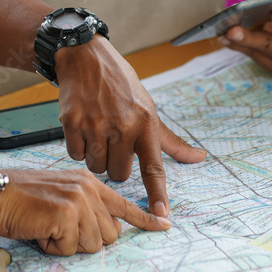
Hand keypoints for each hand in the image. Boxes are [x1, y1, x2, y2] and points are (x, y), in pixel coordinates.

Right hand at [0, 169, 170, 254]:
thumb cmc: (24, 197)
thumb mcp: (61, 193)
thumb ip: (86, 205)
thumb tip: (105, 230)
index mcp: (89, 182)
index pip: (124, 204)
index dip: (145, 218)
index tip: (164, 224)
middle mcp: (88, 188)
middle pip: (110, 234)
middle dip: (85, 239)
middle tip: (59, 227)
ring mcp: (79, 199)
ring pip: (93, 244)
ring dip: (68, 244)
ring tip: (48, 227)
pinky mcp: (67, 213)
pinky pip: (72, 248)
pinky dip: (54, 247)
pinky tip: (41, 230)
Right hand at [53, 36, 205, 217]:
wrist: (85, 55)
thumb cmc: (120, 83)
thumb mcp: (148, 107)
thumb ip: (170, 139)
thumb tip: (199, 158)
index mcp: (145, 122)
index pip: (153, 167)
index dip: (157, 194)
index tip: (161, 216)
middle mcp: (122, 124)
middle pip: (119, 174)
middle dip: (115, 164)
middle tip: (112, 141)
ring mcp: (95, 123)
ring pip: (96, 167)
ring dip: (96, 156)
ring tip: (97, 131)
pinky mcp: (72, 121)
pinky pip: (75, 154)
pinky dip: (78, 147)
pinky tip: (82, 127)